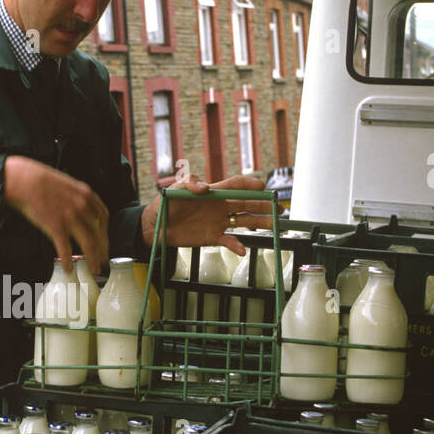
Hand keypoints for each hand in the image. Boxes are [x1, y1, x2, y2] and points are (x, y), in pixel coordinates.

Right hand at [3, 155, 110, 275]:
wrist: (24, 180)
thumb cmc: (40, 182)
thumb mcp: (67, 185)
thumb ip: (76, 198)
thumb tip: (79, 212)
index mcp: (86, 194)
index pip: (103, 217)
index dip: (105, 232)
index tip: (104, 242)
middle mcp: (82, 206)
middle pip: (99, 233)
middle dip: (103, 250)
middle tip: (103, 262)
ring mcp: (70, 217)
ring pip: (89, 243)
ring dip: (94, 259)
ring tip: (95, 270)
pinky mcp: (56, 226)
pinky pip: (66, 248)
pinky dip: (68, 260)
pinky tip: (68, 268)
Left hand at [140, 173, 269, 256]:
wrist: (155, 226)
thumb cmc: (165, 204)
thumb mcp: (174, 190)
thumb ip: (189, 184)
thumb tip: (204, 188)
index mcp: (214, 193)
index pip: (236, 185)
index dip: (250, 185)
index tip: (262, 187)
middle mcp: (220, 207)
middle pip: (247, 204)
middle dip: (264, 205)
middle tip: (278, 208)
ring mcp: (218, 222)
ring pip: (244, 221)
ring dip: (259, 223)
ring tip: (274, 225)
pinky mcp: (213, 237)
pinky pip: (229, 241)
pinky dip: (236, 246)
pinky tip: (242, 250)